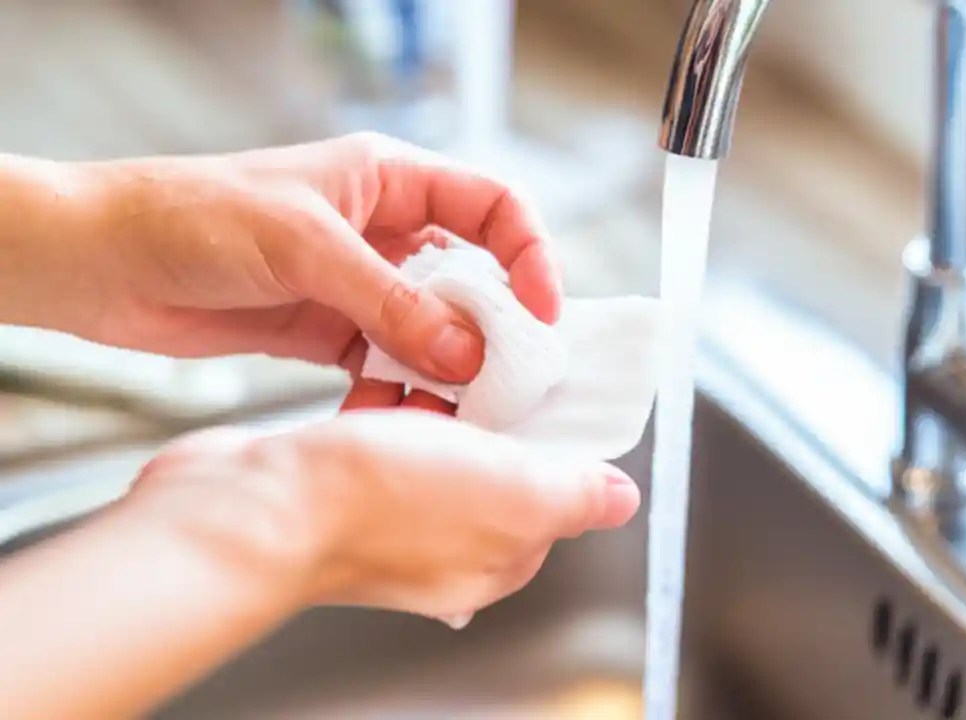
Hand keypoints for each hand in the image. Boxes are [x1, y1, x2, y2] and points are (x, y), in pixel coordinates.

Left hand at [2, 134, 560, 408]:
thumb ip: (392, 302)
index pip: (493, 207)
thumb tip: (467, 354)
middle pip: (472, 280)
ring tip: (448, 413)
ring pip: (432, 332)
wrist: (102, 264)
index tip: (542, 312)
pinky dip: (394, 395)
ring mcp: (358, 287)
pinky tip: (383, 418)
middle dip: (492, 330)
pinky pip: (385, 367)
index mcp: (391, 181)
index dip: (530, 254)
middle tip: (506, 381)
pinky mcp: (328, 334)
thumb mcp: (306, 248)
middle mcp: (385, 233)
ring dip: (443, 372)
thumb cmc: (194, 216)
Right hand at [130, 410, 640, 621]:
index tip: (551, 388)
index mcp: (495, 555)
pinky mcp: (338, 486)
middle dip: (495, 410)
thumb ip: (572, 495)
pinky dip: (386, 400)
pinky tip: (383, 370)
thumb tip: (621, 500)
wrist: (249, 505)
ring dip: (439, 398)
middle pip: (494, 463)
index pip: (551, 493)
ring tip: (438, 354)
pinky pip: (380, 434)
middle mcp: (443, 546)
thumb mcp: (509, 489)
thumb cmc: (371, 501)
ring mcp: (386, 518)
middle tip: (496, 360)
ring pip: (436, 443)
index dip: (555, 438)